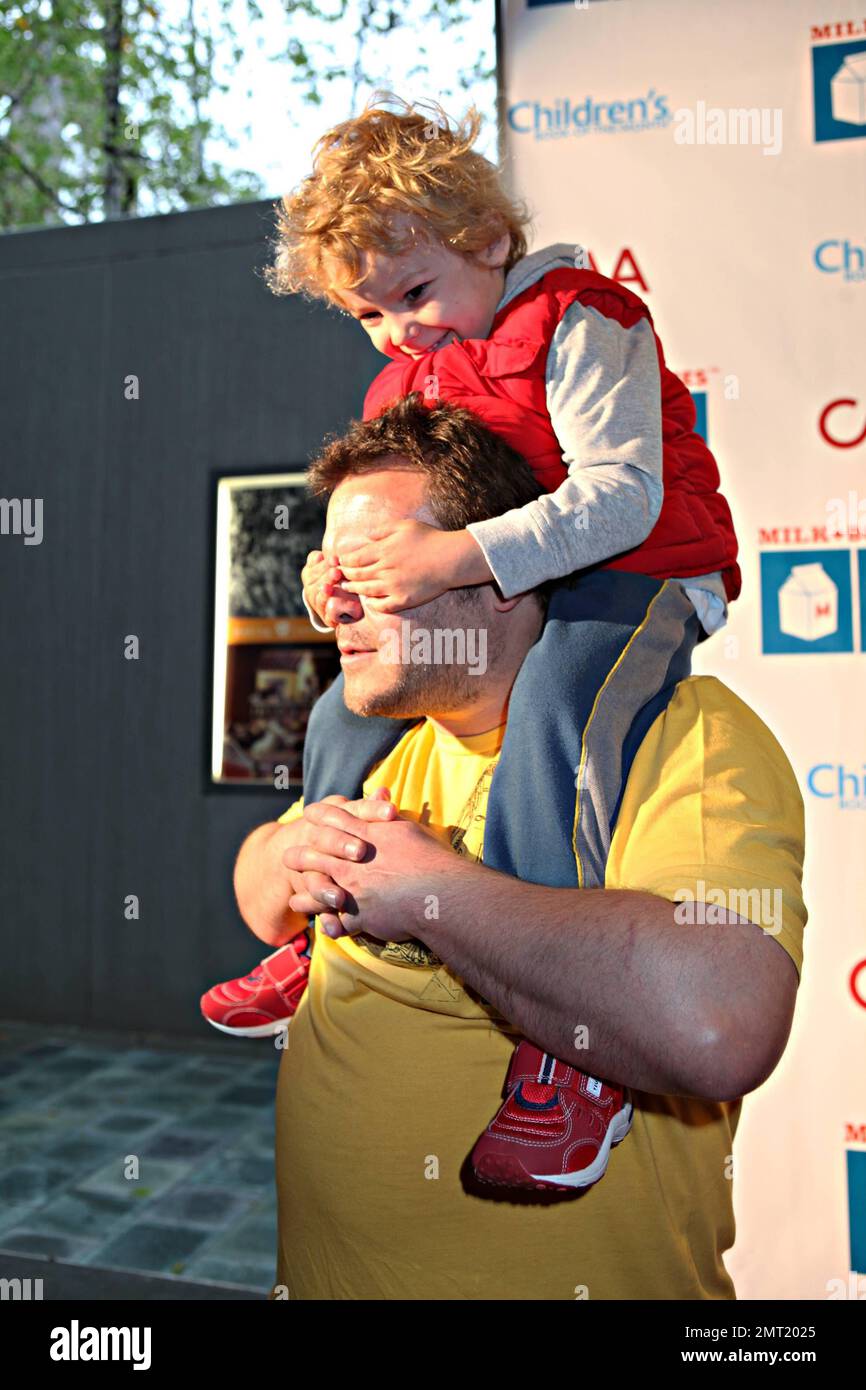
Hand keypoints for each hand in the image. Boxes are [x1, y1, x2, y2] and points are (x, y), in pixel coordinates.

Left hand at [283, 810, 459, 941]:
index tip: (308, 813)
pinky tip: (323, 927)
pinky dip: (329, 926)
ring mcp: (353, 890)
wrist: (438, 893)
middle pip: (318, 853)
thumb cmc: (430, 858)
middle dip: (300, 855)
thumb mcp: (408, 828)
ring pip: (319, 891)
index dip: (319, 815)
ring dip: (306, 895)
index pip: (336, 820)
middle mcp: (353, 862)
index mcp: (366, 837)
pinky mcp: (359, 916)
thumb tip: (380, 793)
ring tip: (294, 900)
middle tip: (287, 856)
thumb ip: (388, 814)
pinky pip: (338, 923)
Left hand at [337, 522, 491, 613]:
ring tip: (348, 587)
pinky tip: (370, 601)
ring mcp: (393, 586)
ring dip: (354, 589)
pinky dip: (373, 604)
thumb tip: (366, 536)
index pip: (354, 559)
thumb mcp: (404, 526)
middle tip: (340, 576)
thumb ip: (382, 530)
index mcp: (383, 550)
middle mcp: (385, 569)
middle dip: (346, 575)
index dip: (344, 562)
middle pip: (357, 575)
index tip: (340, 562)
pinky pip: (382, 605)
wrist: (451, 559)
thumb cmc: (429, 539)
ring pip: (366, 590)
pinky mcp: (403, 599)